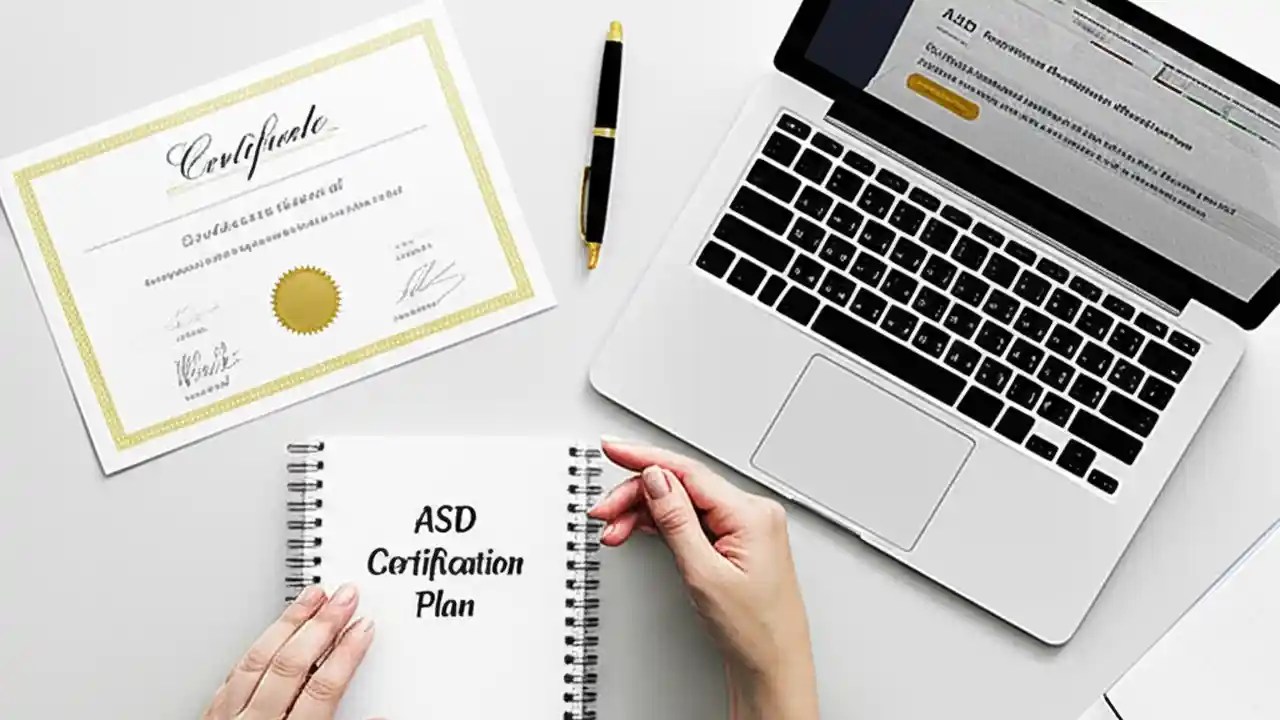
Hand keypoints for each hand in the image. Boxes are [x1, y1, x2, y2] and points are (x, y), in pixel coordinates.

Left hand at [202, 584, 376, 719]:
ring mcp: (228, 717)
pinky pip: (234, 672)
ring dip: (289, 623)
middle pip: (291, 665)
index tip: (364, 627)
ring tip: (312, 597)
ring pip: (259, 659)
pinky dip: (258, 646)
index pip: (322, 690)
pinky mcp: (210, 714)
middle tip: (345, 596)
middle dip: (322, 625)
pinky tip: (273, 630)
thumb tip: (379, 718)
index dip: (346, 655)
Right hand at [590, 440, 819, 719]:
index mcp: (752, 514)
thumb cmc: (754, 629)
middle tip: (604, 511)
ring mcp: (745, 526)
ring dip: (645, 511)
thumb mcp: (704, 573)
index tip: (614, 449)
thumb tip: (657, 479)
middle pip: (682, 486)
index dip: (645, 458)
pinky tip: (638, 528)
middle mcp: (752, 513)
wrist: (772, 666)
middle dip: (637, 494)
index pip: (688, 472)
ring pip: (683, 502)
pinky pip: (692, 519)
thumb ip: (676, 521)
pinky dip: (662, 524)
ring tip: (615, 529)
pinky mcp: (735, 540)